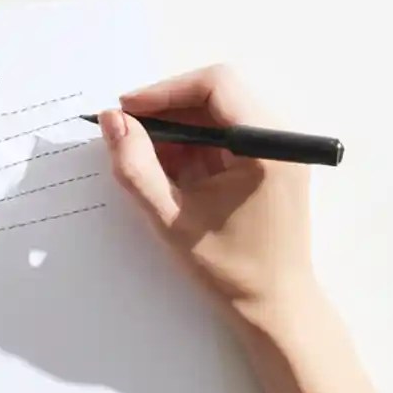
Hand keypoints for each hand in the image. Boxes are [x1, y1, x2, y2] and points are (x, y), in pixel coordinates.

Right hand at [99, 65, 381, 392]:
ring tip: (146, 158)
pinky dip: (194, 144)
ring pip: (219, 112)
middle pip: (217, 93)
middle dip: (168, 109)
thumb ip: (136, 167)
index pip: (215, 84)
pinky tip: (170, 170)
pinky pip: (227, 133)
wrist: (275, 307)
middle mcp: (280, 138)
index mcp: (266, 146)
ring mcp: (280, 149)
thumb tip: (112, 120)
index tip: (128, 111)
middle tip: (128, 132)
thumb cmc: (230, 268)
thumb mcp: (171, 218)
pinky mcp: (272, 162)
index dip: (165, 91)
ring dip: (179, 128)